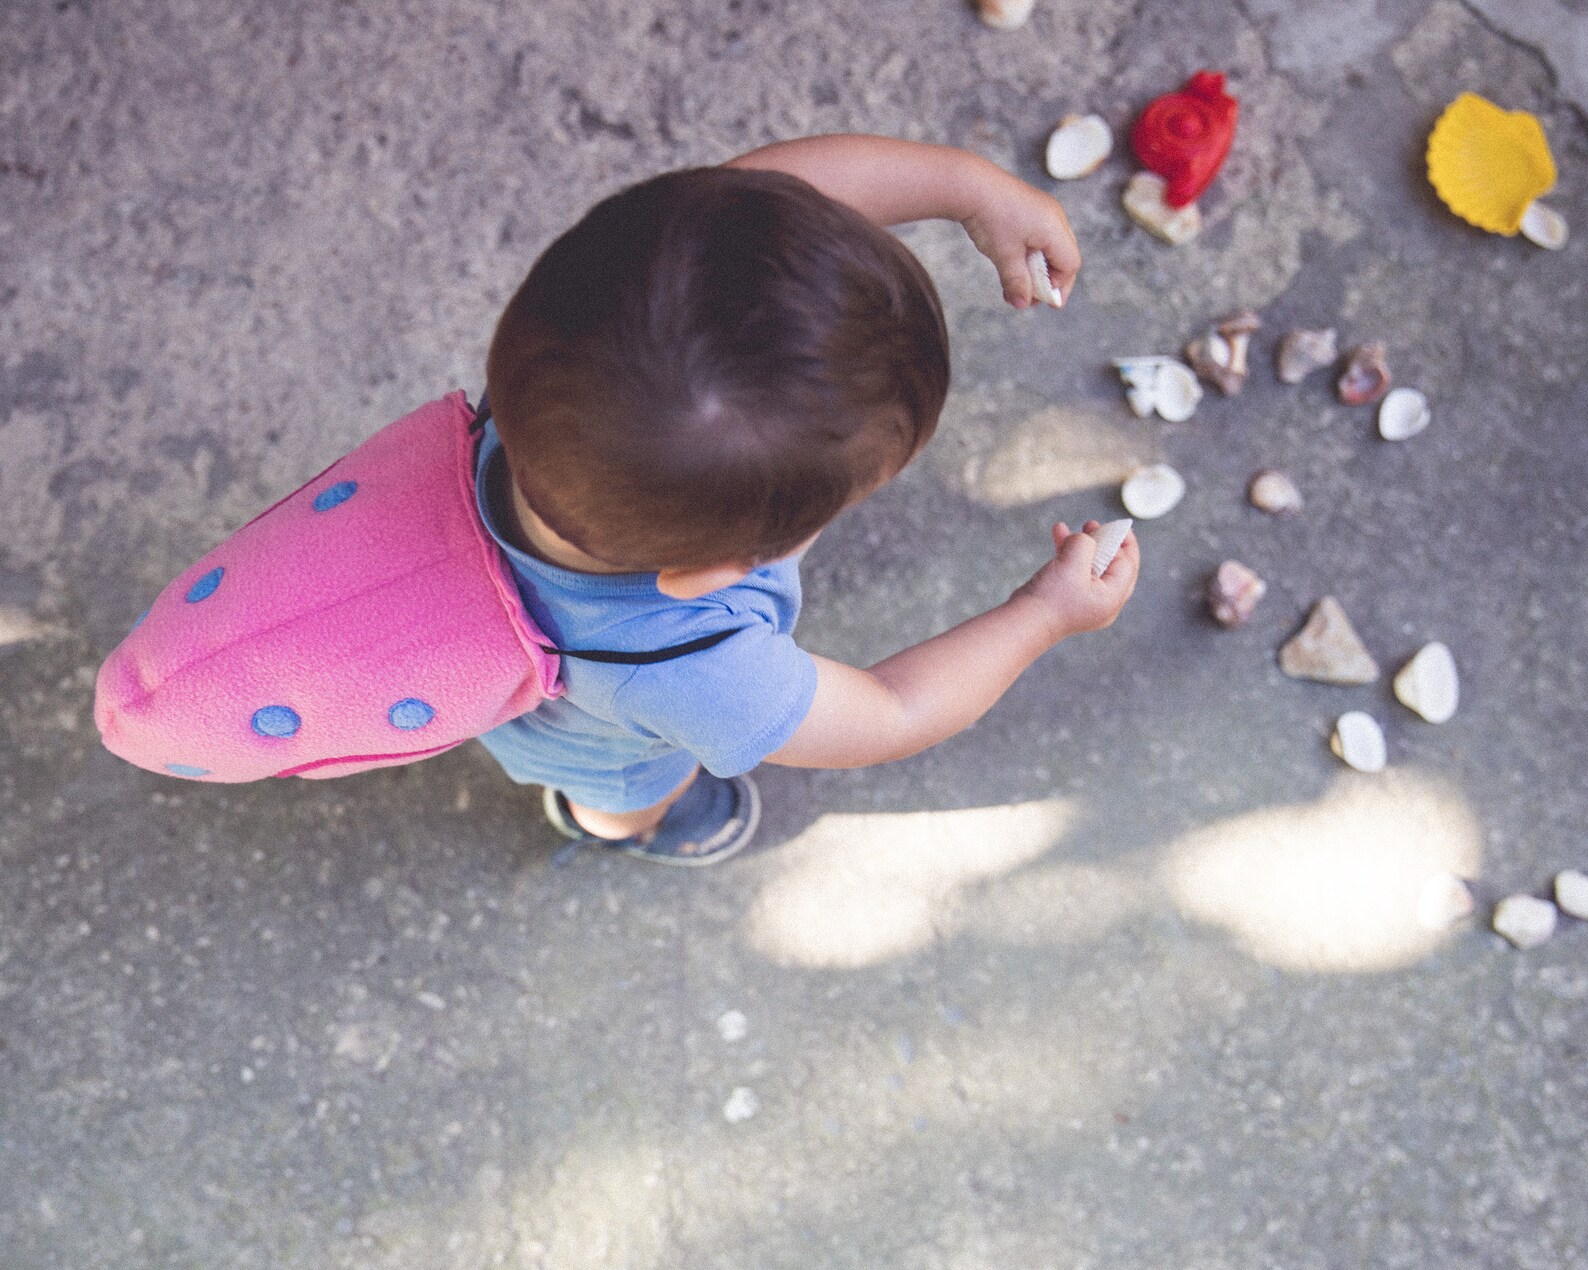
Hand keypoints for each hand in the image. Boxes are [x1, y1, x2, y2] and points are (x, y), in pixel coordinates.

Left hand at [960, 162, 1081, 307]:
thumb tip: (1023, 304)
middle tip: (1030, 298)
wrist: (970, 185)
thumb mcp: (1004, 256)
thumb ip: (1016, 281)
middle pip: (1064, 256)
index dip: (1059, 286)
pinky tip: (1011, 264)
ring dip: (1036, 269)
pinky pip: (1039, 236)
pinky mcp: (1030, 207)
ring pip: (1051, 247)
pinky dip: (1030, 254)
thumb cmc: (989, 219)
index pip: (1070, 264)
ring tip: (1016, 285)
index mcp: (1054, 228)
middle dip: (1049, 280)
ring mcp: (1044, 210)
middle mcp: (1055, 217)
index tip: (1043, 302)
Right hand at [1010, 520, 1139, 641]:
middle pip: (1113, 566)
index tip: (1114, 525)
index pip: (1127, 564)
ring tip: (1074, 528)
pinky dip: (1068, 555)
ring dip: (1082, 546)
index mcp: (1112, 597)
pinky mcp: (1068, 600)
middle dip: (1105, 542)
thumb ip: (1085, 543)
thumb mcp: (1073, 562)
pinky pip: (1075, 573)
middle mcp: (1103, 603)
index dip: (1121, 542)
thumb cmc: (1051, 598)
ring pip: (1091, 567)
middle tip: (1093, 525)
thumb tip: (1084, 538)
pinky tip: (1058, 536)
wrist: (1024, 623)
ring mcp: (1085, 602)